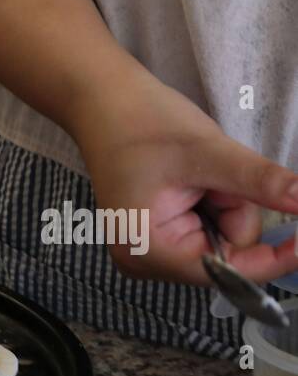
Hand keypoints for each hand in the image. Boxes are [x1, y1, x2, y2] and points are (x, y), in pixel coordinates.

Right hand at [69, 72, 297, 285]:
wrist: (103, 103)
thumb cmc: (143, 124)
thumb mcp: (209, 152)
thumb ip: (260, 184)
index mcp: (148, 250)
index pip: (226, 272)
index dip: (272, 258)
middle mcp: (144, 261)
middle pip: (223, 256)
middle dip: (233, 213)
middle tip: (212, 176)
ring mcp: (147, 251)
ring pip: (219, 241)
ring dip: (224, 205)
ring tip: (195, 173)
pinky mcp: (154, 237)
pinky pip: (206, 231)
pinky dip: (213, 205)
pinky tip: (191, 182)